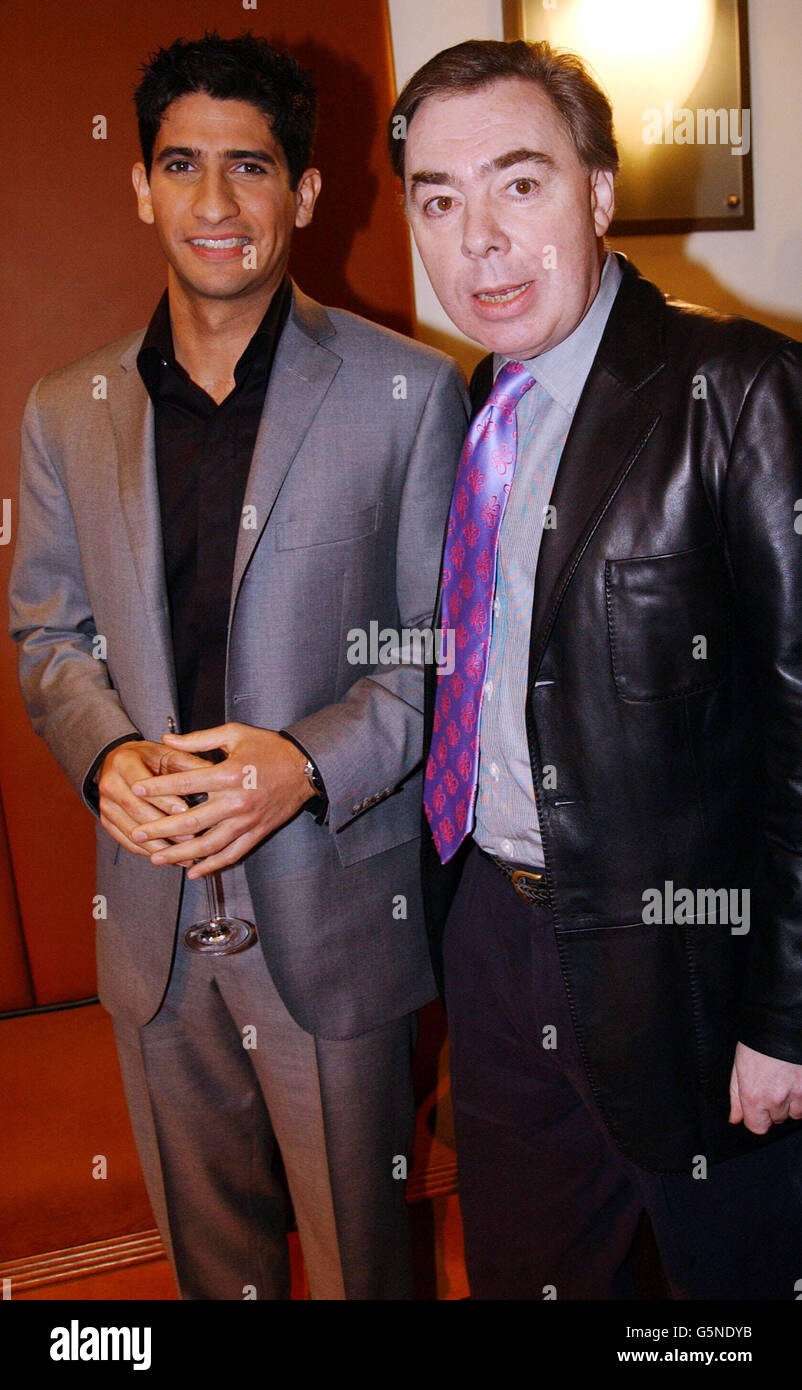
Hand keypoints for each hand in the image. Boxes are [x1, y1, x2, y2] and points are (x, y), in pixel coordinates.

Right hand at [97, 739, 216, 863]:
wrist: (118, 763)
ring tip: (185, 855)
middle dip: (163, 827)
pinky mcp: (106, 822)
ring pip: (131, 831)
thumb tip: (214, 772)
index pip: (142, 785)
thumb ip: (186, 763)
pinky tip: (171, 858)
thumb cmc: (148, 758)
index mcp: (123, 762)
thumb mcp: (166, 753)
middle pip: (136, 810)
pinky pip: (127, 843)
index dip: (164, 800)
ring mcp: (105, 806)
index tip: (185, 811)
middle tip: (190, 838)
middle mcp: (109, 784)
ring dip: (159, 846)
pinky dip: (149, 852)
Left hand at [129, 723, 314, 876]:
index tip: (136, 790)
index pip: (185, 783)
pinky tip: (192, 871)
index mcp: (229, 774)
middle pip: (191, 821)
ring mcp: (247, 821)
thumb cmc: (268, 747)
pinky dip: (211, 866)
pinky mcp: (257, 833)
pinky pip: (231, 854)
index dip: (157, 788)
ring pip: (208, 845)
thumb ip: (198, 740)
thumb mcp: (234, 734)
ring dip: (180, 855)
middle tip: (137, 834)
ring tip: (156, 859)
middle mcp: (237, 801)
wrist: (305, 767)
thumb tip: (166, 740)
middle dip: (160, 830)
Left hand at [728, 1041, 801, 1131]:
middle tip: (774, 1083)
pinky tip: (797, 1077)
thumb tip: (735, 1119)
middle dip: (775, 1106)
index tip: (758, 1105)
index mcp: (754, 1095)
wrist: (783, 1022)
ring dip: (793, 1101)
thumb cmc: (758, 1040)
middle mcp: (777, 1099)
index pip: (757, 1127)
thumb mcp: (739, 1066)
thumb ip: (736, 1096)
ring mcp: (799, 1094)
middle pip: (778, 1119)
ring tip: (787, 1079)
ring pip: (797, 1112)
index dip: (757, 1117)